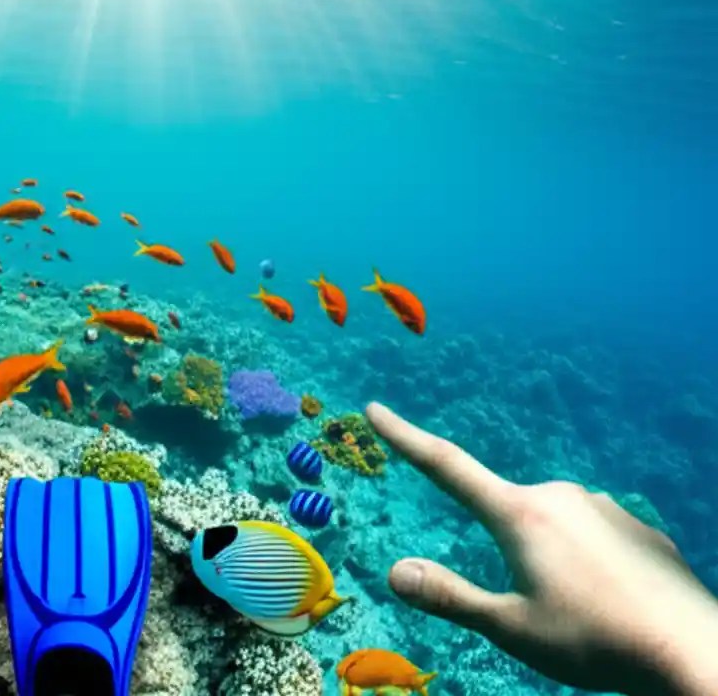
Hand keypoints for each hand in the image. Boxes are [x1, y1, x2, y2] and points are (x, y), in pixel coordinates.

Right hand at [367, 402, 717, 695]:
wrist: (692, 651)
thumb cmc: (593, 642)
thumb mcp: (509, 627)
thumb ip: (449, 596)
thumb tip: (394, 571)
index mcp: (519, 515)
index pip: (446, 466)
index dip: (405, 438)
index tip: (375, 409)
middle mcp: (560, 496)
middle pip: (508, 514)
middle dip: (509, 552)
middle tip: (538, 610)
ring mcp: (604, 507)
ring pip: (553, 527)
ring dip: (550, 559)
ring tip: (580, 615)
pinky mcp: (637, 528)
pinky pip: (595, 539)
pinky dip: (589, 566)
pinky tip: (610, 604)